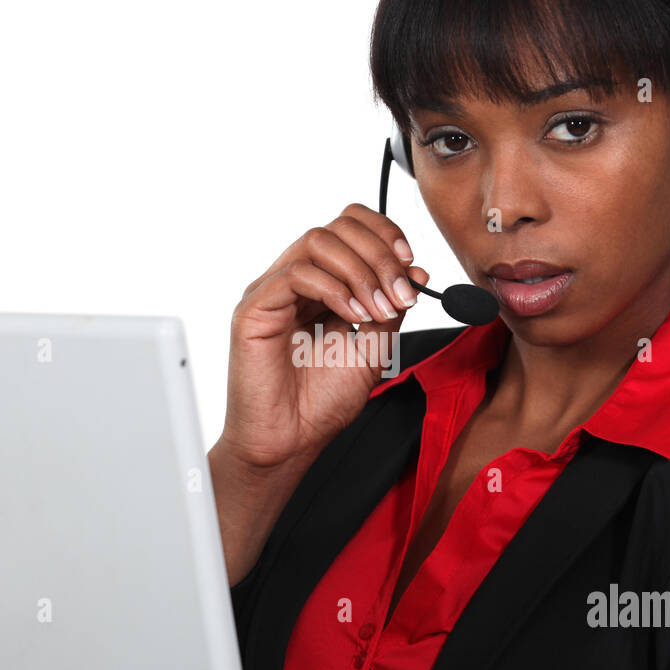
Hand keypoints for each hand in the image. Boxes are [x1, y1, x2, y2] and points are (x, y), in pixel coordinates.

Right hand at [218, 202, 429, 470]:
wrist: (291, 441)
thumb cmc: (320, 402)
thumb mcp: (374, 347)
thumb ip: (391, 307)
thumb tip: (415, 268)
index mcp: (321, 283)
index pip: (350, 227)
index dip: (384, 235)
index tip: (410, 264)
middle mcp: (294, 280)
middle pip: (337, 227)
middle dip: (380, 255)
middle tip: (401, 293)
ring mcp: (271, 291)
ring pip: (318, 242)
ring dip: (361, 271)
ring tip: (378, 310)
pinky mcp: (254, 309)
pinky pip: (296, 275)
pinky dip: (333, 289)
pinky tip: (353, 316)